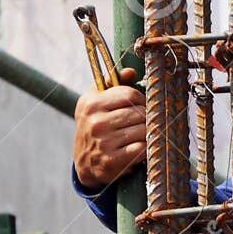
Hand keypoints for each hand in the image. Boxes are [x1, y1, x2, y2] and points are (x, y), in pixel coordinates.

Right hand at [73, 68, 145, 188]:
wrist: (85, 161)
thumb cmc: (96, 126)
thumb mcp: (96, 102)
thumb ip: (113, 84)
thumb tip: (130, 71)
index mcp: (91, 104)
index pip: (130, 94)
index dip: (141, 100)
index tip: (141, 106)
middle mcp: (95, 122)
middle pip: (139, 113)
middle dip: (146, 117)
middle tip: (143, 122)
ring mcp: (103, 142)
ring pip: (143, 130)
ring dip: (147, 133)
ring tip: (141, 135)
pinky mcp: (112, 161)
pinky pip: (142, 148)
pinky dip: (145, 147)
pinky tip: (139, 147)